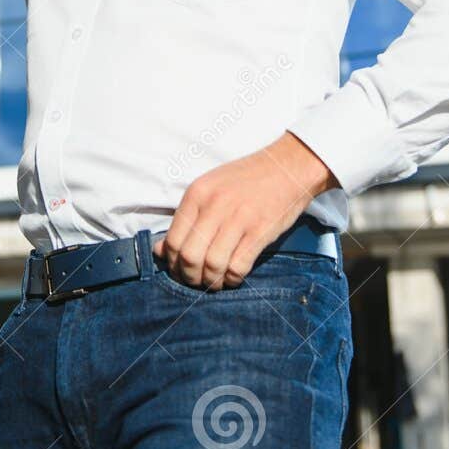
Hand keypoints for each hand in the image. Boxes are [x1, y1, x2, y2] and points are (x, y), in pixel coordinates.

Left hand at [154, 132, 337, 290]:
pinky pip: (237, 267)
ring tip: (215, 281)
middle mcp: (214, 205)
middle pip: (189, 257)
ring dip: (211, 282)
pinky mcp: (260, 231)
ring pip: (212, 265)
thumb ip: (186, 219)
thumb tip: (160, 251)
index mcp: (197, 194)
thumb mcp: (210, 189)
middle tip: (196, 281)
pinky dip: (232, 279)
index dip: (172, 264)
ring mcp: (238, 218)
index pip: (172, 240)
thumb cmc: (246, 180)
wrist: (288, 167)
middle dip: (189, 277)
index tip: (179, 271)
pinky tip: (233, 276)